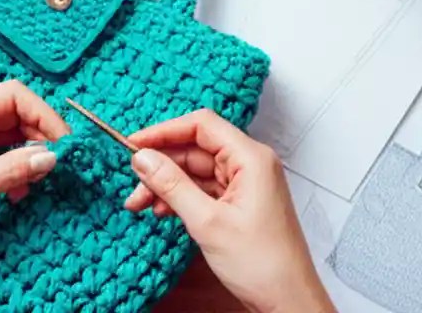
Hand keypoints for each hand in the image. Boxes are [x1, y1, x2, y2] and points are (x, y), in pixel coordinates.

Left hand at [0, 80, 69, 312]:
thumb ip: (11, 169)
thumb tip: (51, 156)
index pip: (10, 96)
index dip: (42, 114)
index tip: (63, 143)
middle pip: (12, 115)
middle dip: (38, 136)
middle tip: (57, 165)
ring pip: (7, 139)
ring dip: (27, 157)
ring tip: (36, 183)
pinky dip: (14, 172)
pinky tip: (17, 194)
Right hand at [124, 110, 334, 312]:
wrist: (287, 301)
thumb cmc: (263, 264)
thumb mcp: (207, 222)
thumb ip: (172, 185)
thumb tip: (143, 158)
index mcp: (251, 159)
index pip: (201, 126)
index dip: (164, 131)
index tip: (134, 143)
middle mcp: (250, 165)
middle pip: (196, 149)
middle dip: (161, 165)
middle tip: (134, 183)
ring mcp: (245, 185)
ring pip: (196, 171)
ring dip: (167, 184)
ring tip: (141, 203)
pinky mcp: (239, 204)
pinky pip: (203, 190)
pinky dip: (180, 198)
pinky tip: (162, 211)